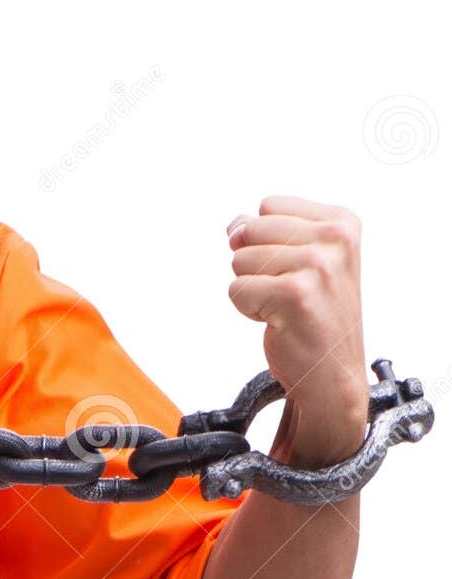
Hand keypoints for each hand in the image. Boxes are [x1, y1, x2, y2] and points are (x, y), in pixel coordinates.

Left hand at [226, 195, 370, 466]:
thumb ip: (265, 230)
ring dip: (253, 288)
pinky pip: (236, 289)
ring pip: (239, 260)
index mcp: (342, 222)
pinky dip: (249, 308)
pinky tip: (280, 321)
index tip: (298, 268)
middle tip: (290, 290)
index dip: (268, 240)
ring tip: (286, 306)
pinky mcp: (295, 294)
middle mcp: (337, 239)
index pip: (267, 207)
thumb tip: (235, 226)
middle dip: (256, 264)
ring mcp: (319, 266)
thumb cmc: (313, 312)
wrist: (332, 371)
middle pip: (249, 230)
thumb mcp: (299, 258)